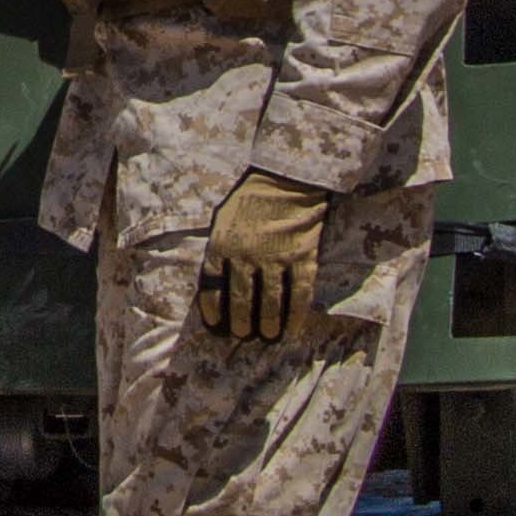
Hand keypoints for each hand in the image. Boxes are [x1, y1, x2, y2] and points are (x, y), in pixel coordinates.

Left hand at [199, 169, 335, 344]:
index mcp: (222, 245)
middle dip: (241, 323)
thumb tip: (216, 280)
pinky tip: (293, 328)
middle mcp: (246, 256)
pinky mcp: (302, 257)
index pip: (213, 286)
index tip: (216, 325)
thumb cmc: (250, 200)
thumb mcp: (223, 220)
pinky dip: (295, 315)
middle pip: (241, 299)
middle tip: (243, 335)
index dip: (213, 310)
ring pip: (270, 301)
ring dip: (267, 323)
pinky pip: (299, 293)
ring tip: (267, 336)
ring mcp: (276, 258)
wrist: (287, 179)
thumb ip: (219, 249)